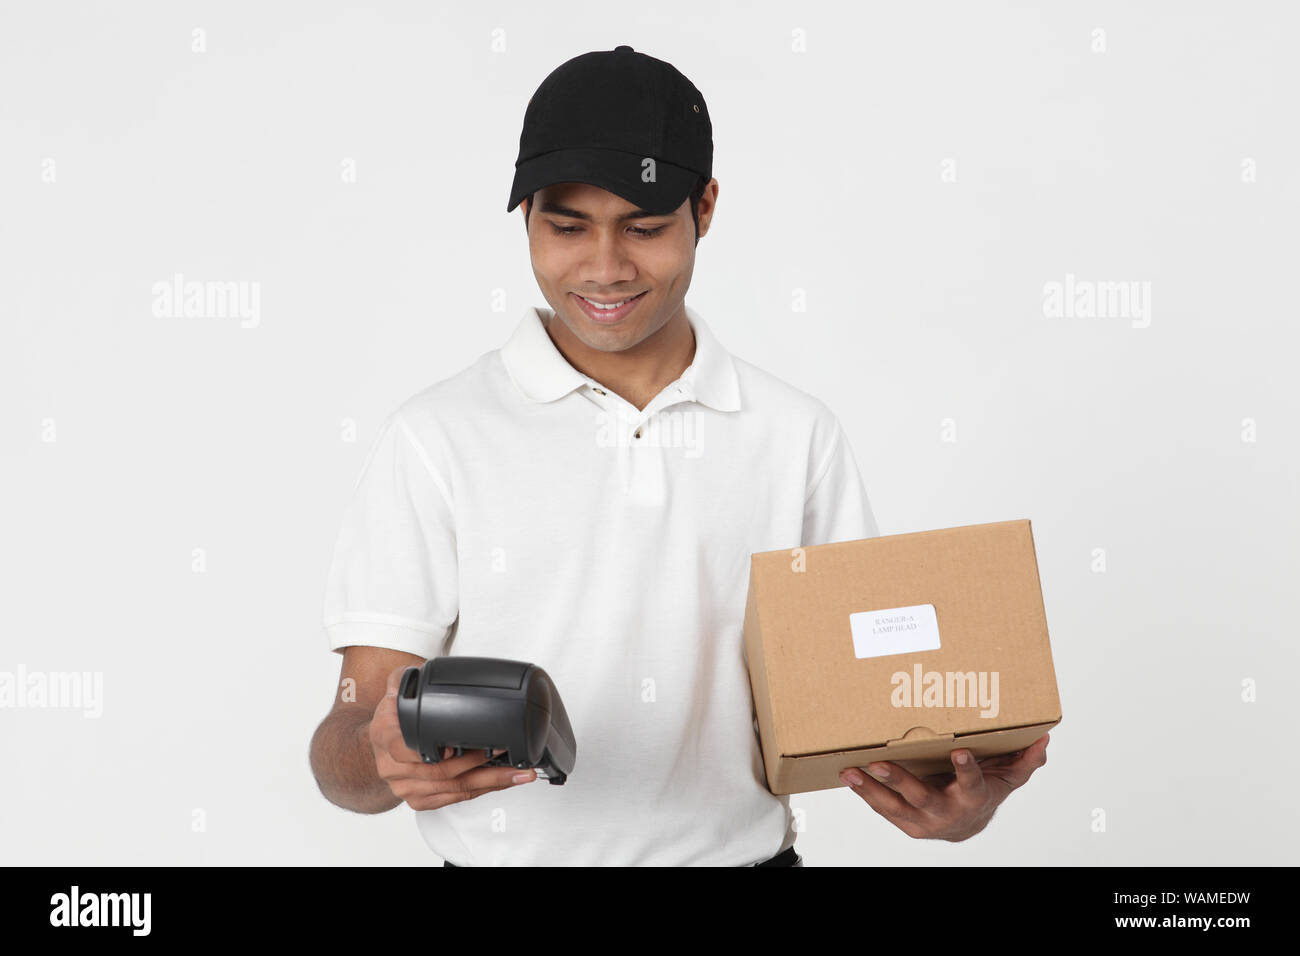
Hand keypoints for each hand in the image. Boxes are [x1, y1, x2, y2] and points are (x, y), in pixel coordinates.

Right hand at [369, 664, 538, 810]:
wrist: (381, 749)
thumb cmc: (392, 722)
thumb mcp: (393, 695)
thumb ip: (403, 679)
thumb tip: (417, 672)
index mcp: (385, 738)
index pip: (407, 750)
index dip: (433, 752)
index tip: (453, 748)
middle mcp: (393, 768)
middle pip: (440, 774)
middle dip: (476, 764)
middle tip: (502, 753)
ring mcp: (407, 788)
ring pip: (453, 789)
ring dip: (489, 781)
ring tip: (515, 772)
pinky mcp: (420, 801)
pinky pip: (455, 799)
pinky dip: (482, 791)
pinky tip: (502, 782)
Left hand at [838, 733, 1049, 841]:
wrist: (968, 827)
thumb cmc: (985, 793)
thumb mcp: (1008, 778)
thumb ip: (1026, 760)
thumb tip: (1044, 739)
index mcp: (973, 797)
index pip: (972, 782)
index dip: (966, 769)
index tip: (959, 751)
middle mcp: (946, 812)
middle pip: (921, 797)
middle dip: (900, 780)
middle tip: (880, 762)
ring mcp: (923, 820)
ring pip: (894, 806)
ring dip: (871, 789)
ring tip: (851, 771)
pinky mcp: (905, 823)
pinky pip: (882, 809)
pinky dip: (866, 793)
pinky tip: (849, 776)